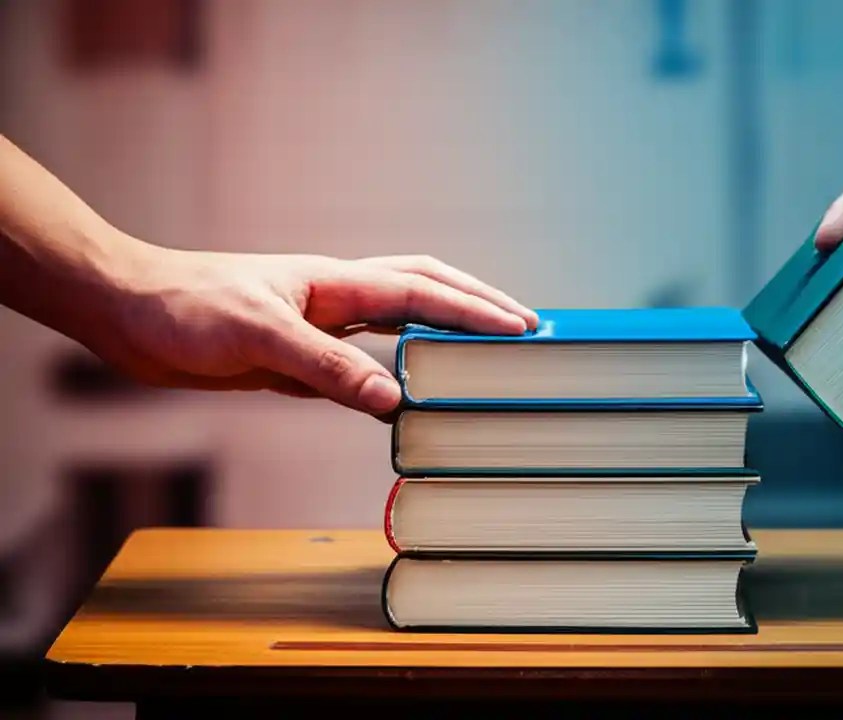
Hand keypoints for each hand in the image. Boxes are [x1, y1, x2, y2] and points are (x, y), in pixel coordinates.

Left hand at [88, 240, 537, 416]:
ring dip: (447, 325)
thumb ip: (329, 369)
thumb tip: (396, 400)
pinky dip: (402, 362)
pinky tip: (411, 384)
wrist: (128, 312)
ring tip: (486, 347)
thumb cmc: (184, 309)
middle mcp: (336, 297)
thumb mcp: (260, 338)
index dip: (477, 312)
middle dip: (478, 303)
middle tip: (526, 326)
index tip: (524, 329)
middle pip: (426, 288)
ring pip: (401, 316)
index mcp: (336, 283)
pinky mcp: (299, 352)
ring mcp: (319, 322)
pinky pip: (367, 355)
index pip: (424, 293)